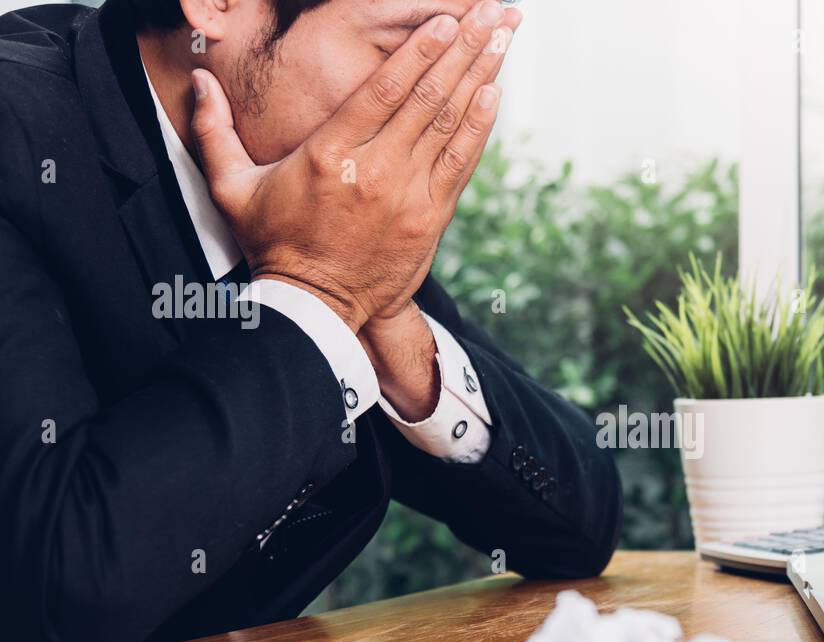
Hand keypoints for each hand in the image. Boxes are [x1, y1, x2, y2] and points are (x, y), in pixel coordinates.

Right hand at [189, 0, 519, 331]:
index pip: (385, 87)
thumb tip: (197, 79)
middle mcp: (375, 168)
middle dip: (464, 48)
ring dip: (481, 75)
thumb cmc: (274, 243)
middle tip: (493, 13)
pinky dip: (479, 126)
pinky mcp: (430, 219)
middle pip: (428, 96)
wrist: (315, 306)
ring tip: (503, 38)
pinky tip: (493, 92)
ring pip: (451, 123)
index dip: (420, 49)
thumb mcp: (231, 186)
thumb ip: (213, 129)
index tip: (446, 18)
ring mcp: (407, 195)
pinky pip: (461, 162)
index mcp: (329, 152)